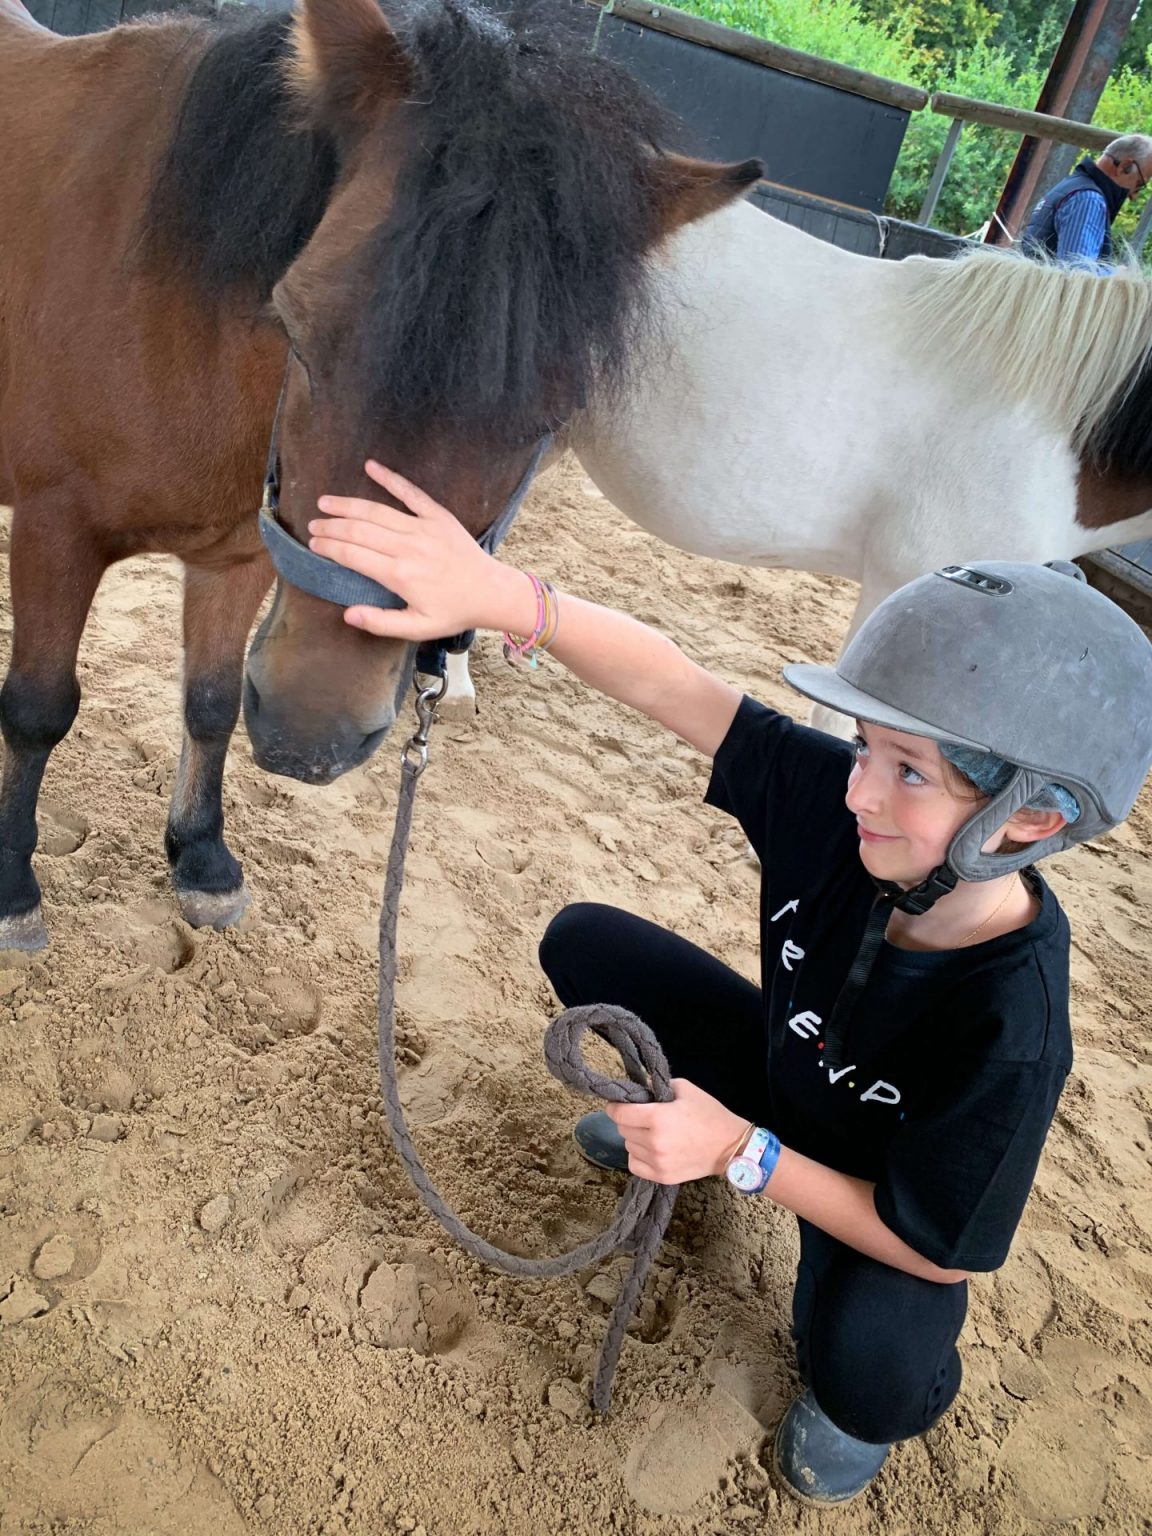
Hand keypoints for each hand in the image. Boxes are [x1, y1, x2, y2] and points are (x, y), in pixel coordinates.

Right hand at [308, 461, 535, 639]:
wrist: (490, 592)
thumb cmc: (453, 611)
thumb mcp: (418, 628)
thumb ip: (381, 622)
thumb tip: (347, 615)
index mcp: (399, 575)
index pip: (353, 555)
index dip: (329, 548)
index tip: (313, 544)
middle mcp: (407, 547)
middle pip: (359, 530)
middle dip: (332, 527)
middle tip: (313, 525)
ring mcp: (422, 528)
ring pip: (377, 511)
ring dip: (348, 505)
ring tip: (326, 502)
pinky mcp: (437, 515)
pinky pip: (410, 492)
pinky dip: (390, 477)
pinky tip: (370, 465)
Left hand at [605, 1079, 748, 1184]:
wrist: (729, 1146)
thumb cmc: (708, 1114)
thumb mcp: (684, 1089)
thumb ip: (657, 1086)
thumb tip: (637, 1088)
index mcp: (658, 1118)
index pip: (619, 1114)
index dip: (614, 1107)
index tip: (617, 1104)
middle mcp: (654, 1142)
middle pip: (623, 1130)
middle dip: (629, 1121)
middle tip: (644, 1117)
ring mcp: (658, 1162)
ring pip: (628, 1146)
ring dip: (635, 1138)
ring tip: (652, 1133)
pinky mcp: (662, 1177)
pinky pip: (634, 1164)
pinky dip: (638, 1156)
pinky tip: (651, 1149)